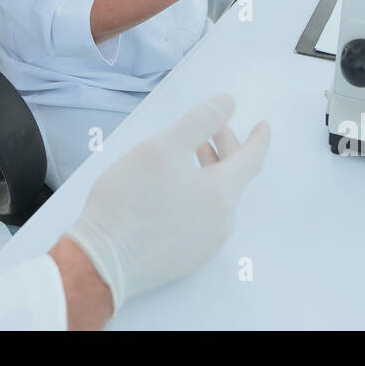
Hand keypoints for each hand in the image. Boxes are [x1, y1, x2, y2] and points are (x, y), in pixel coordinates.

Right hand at [64, 93, 269, 312]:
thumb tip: (227, 103)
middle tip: (211, 128)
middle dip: (225, 148)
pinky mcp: (185, 258)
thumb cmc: (130, 202)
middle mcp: (221, 223)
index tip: (263, 126)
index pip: (251, 160)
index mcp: (221, 195)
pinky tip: (173, 188)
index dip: (257, 139)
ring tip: (188, 153)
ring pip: (216, 199)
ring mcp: (204, 244)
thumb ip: (199, 121)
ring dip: (209, 171)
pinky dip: (197, 195)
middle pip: (233, 178)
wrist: (101, 262)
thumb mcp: (164, 147)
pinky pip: (202, 218)